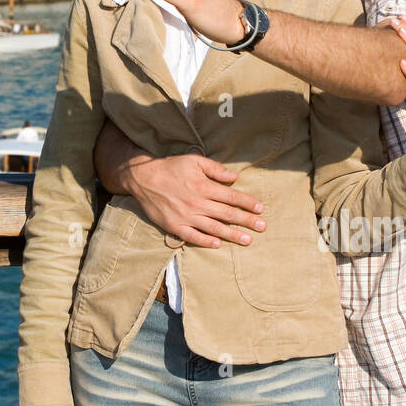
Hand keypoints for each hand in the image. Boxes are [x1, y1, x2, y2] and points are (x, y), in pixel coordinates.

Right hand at [119, 151, 263, 247]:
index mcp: (203, 186)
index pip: (231, 197)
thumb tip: (234, 177)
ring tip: (247, 240)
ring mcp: (186, 216)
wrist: (143, 178)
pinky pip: (193, 237)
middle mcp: (197, 203)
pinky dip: (206, 241)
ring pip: (214, 228)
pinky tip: (218, 244)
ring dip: (232, 234)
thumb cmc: (170, 167)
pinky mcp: (175, 226)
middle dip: (246, 221)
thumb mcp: (194, 161)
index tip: (260, 208)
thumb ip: (215, 169)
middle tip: (262, 227)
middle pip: (227, 214)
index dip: (247, 203)